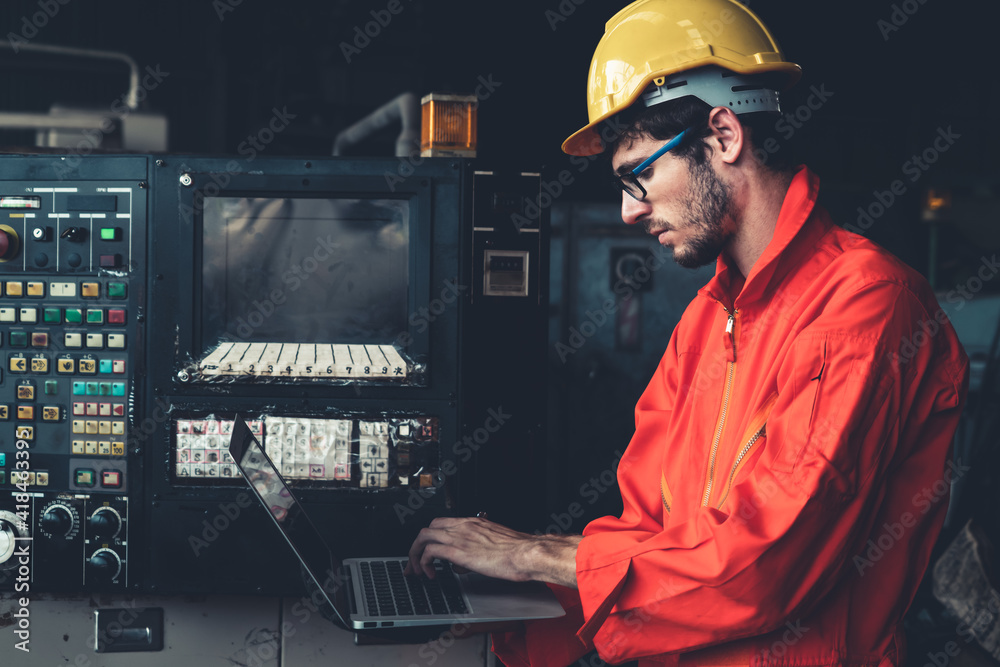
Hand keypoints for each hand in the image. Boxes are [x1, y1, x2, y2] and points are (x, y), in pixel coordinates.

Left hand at [404, 516, 582, 587]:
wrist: (527, 553)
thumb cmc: (519, 551)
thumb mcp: (496, 544)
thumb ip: (479, 548)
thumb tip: (470, 560)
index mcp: (473, 522)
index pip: (442, 523)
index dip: (430, 538)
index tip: (426, 552)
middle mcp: (463, 526)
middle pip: (428, 528)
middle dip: (416, 547)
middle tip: (414, 564)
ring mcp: (460, 537)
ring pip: (423, 537)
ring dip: (415, 555)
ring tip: (417, 571)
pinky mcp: (458, 551)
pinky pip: (430, 552)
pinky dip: (424, 563)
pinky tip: (431, 575)